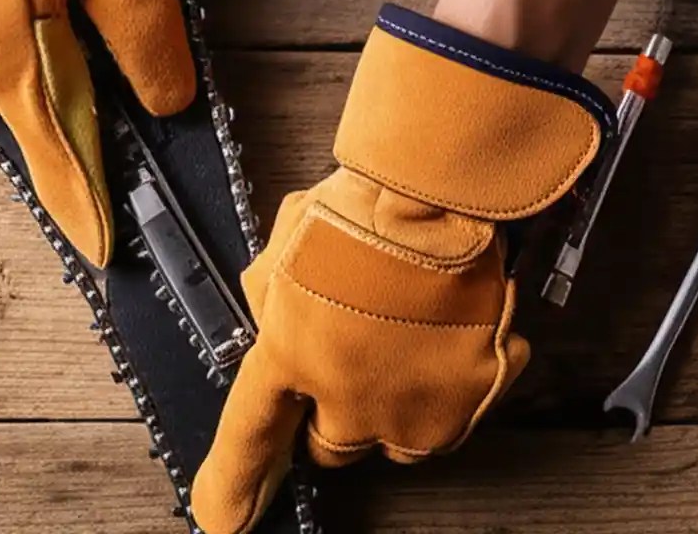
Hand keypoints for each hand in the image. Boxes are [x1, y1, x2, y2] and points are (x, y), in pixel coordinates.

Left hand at [191, 5, 614, 533]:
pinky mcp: (474, 395)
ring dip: (390, 409)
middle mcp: (350, 400)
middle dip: (331, 416)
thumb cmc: (359, 209)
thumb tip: (276, 310)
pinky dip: (452, 380)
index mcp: (291, 361)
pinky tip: (447, 332)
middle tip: (348, 363)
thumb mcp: (285, 243)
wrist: (440, 196)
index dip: (231, 486)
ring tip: (400, 345)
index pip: (249, 439)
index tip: (223, 520)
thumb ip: (274, 296)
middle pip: (331, 448)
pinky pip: (458, 408)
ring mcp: (417, 405)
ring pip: (397, 440)